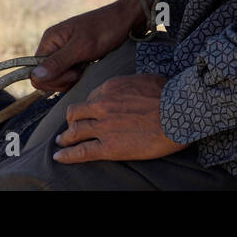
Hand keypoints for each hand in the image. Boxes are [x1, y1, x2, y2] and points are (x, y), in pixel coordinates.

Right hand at [31, 0, 147, 91]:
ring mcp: (64, 51)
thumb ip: (58, 62)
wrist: (127, 19)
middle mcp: (53, 46)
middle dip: (63, 80)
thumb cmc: (106, 28)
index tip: (73, 73)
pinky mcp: (74, 56)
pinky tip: (89, 66)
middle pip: (45, 78)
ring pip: (58, 78)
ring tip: (87, 66)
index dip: (53, 79)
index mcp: (50, 40)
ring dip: (72, 78)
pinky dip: (78, 75)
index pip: (35, 73)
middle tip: (82, 70)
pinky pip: (68, 74)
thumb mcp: (83, 46)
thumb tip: (34, 76)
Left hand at [53, 73, 182, 163]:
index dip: (89, 106)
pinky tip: (59, 157)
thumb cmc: (169, 95)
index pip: (91, 97)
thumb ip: (130, 85)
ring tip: (61, 142)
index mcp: (110, 88)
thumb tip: (131, 90)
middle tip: (71, 127)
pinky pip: (81, 152)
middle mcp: (102, 106)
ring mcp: (103, 127)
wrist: (177, 113)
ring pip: (74, 132)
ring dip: (65, 138)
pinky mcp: (108, 147)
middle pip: (75, 113)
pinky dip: (67, 155)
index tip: (89, 112)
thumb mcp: (146, 79)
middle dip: (72, 120)